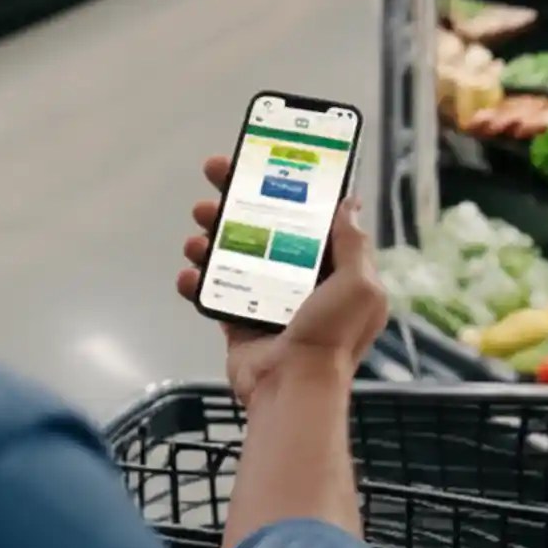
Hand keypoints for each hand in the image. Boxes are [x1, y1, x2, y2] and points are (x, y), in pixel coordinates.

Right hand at [177, 156, 387, 406]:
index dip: (290, 186)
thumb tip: (349, 204)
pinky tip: (187, 273)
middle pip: (266, 226)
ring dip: (212, 234)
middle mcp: (301, 280)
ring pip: (234, 253)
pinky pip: (213, 292)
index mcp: (335, 270)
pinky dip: (196, 280)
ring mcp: (267, 300)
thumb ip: (354, 244)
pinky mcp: (239, 321)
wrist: (291, 388)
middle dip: (239, 197)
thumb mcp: (360, 286)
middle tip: (216, 174)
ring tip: (197, 228)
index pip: (312, 217)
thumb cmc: (330, 336)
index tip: (267, 159)